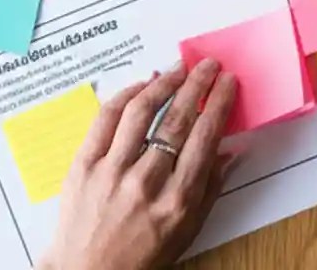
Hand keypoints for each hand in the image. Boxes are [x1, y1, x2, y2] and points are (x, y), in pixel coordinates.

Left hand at [39, 60, 237, 269]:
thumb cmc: (142, 256)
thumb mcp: (188, 230)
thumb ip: (211, 188)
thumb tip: (231, 150)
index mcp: (178, 200)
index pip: (204, 137)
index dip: (218, 103)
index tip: (227, 82)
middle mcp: (146, 182)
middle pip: (177, 119)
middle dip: (197, 85)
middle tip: (208, 65)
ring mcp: (112, 171)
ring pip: (140, 111)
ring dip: (164, 83)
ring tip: (178, 68)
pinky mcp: (84, 165)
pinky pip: (106, 119)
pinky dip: (126, 95)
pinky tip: (142, 86)